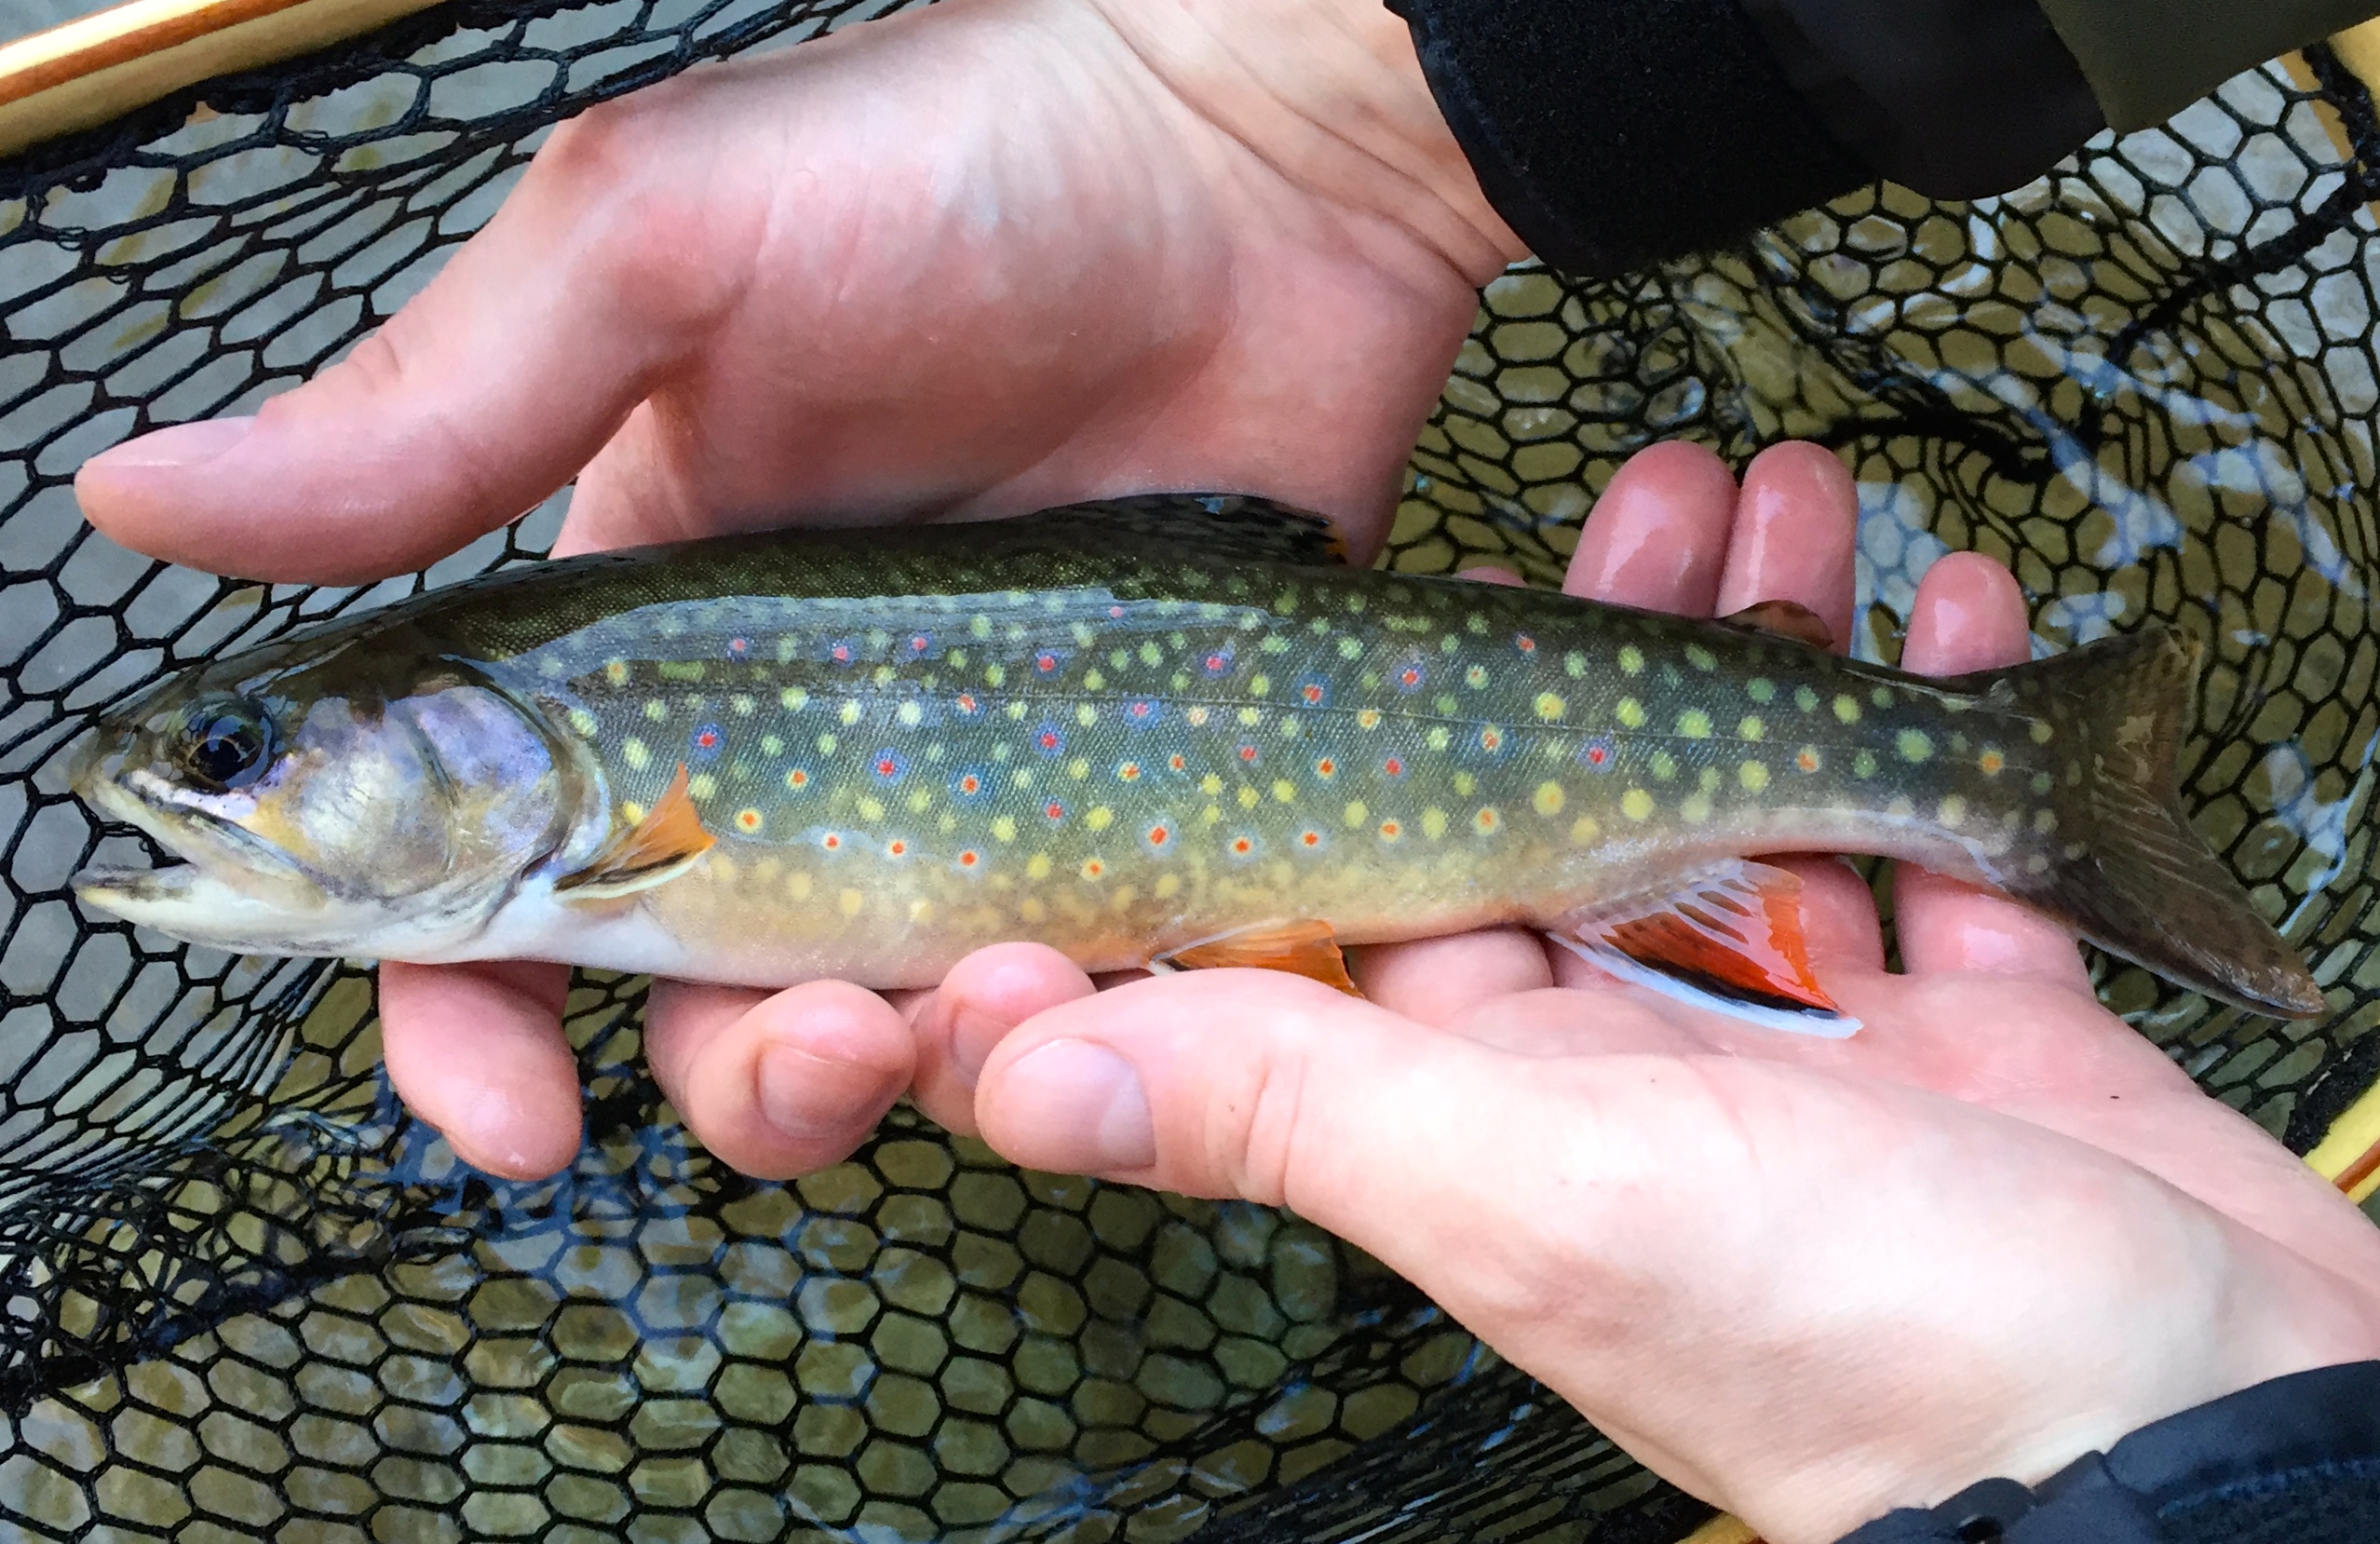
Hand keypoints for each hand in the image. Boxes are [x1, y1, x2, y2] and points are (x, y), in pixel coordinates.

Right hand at [75, 0, 1521, 1176]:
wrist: (1261, 176)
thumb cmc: (959, 170)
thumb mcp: (664, 254)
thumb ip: (435, 410)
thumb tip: (142, 496)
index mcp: (630, 634)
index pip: (493, 870)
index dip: (461, 1011)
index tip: (497, 1112)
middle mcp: (774, 738)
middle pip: (690, 1000)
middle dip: (730, 1076)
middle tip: (821, 1048)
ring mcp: (950, 782)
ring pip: (875, 1019)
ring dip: (904, 1065)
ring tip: (981, 990)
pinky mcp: (1111, 793)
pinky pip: (1067, 978)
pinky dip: (1067, 1017)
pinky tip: (1100, 968)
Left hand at [901, 442, 2379, 1543]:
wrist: (2188, 1440)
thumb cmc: (1849, 1349)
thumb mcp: (1527, 1196)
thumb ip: (1285, 1104)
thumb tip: (1002, 1068)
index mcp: (1486, 1093)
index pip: (1374, 894)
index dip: (1368, 739)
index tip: (1400, 574)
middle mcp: (1626, 1066)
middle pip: (1583, 805)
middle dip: (1611, 631)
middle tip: (1656, 485)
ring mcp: (1806, 1046)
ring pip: (1756, 801)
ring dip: (1774, 642)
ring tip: (1794, 496)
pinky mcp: (1974, 1037)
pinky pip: (1930, 848)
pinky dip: (1939, 721)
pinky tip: (1950, 606)